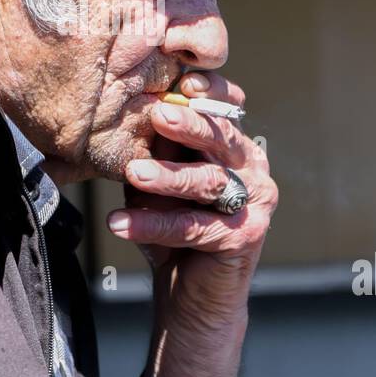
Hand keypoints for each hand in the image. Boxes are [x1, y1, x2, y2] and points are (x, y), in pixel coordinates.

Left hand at [110, 71, 277, 327]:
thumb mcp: (157, 178)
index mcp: (233, 142)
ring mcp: (256, 200)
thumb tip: (129, 108)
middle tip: (157, 114)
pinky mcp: (246, 236)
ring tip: (133, 173)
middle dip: (189, 125)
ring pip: (208, 182)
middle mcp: (251, 165)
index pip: (225, 107)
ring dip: (168, 177)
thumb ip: (154, 148)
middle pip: (221, 138)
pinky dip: (153, 224)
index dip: (210, 92)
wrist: (188, 294)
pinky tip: (119, 222)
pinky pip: (193, 226)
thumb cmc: (171, 226)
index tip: (183, 83)